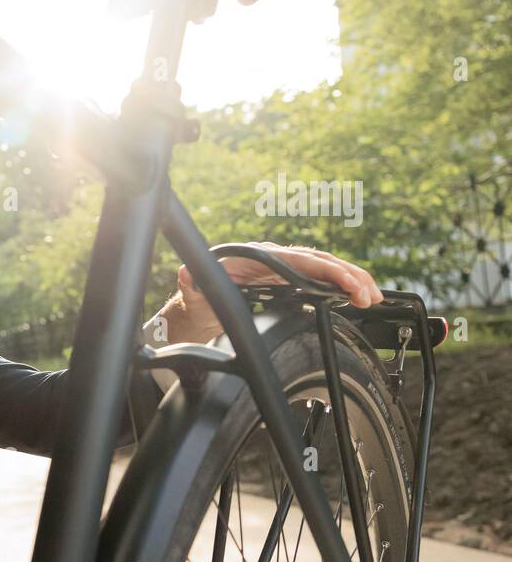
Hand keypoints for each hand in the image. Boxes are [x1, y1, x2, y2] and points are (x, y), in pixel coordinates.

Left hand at [160, 242, 383, 343]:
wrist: (197, 304)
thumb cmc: (197, 296)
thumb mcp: (192, 292)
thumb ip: (190, 283)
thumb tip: (186, 274)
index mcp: (258, 257)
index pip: (300, 261)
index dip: (326, 270)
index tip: (347, 283)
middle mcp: (274, 259)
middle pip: (320, 261)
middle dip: (349, 276)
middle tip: (370, 295)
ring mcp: (283, 270)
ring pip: (324, 269)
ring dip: (352, 280)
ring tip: (374, 296)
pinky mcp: (287, 282)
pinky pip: (318, 280)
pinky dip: (341, 287)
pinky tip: (359, 295)